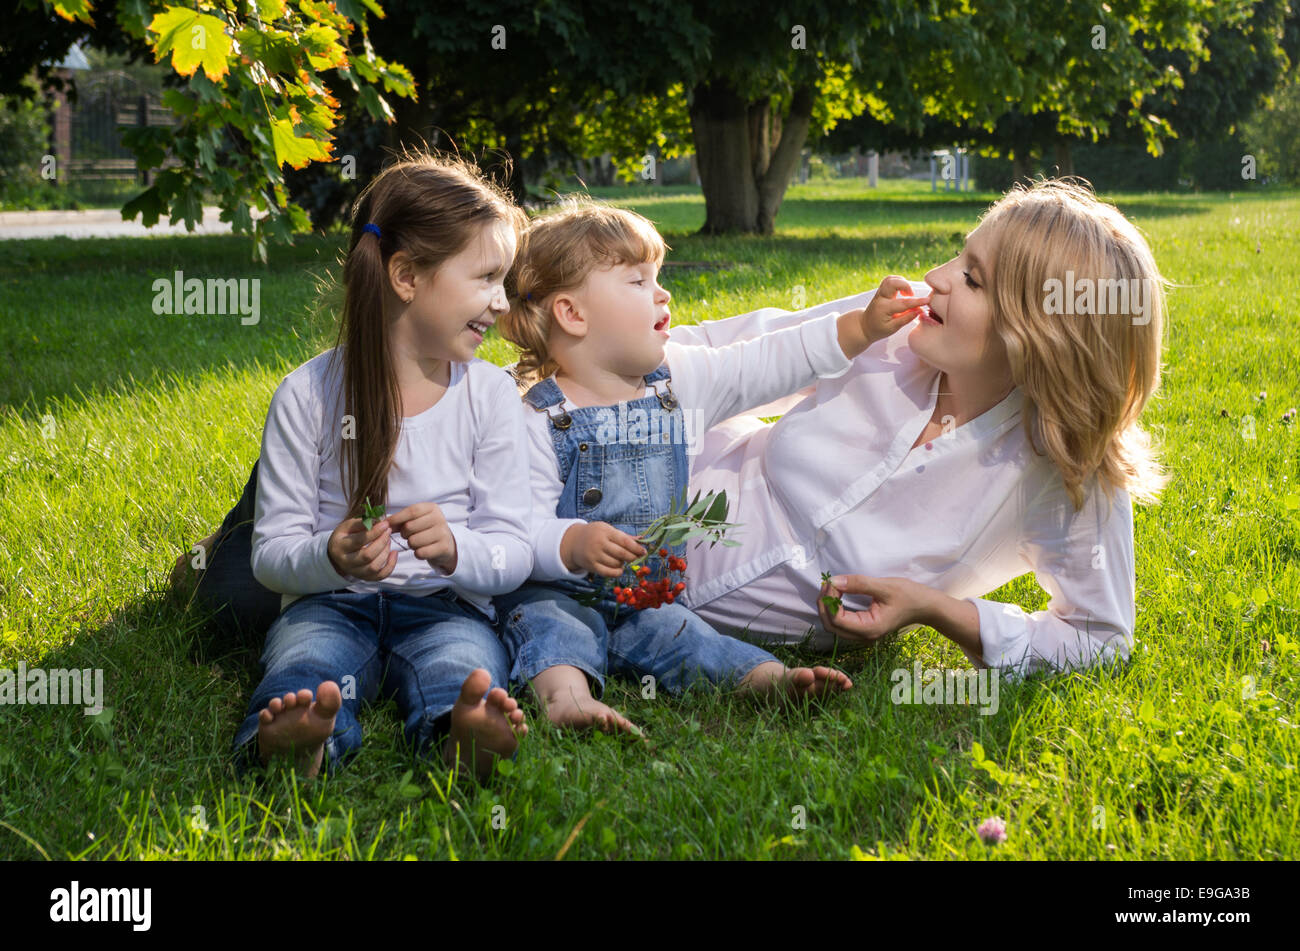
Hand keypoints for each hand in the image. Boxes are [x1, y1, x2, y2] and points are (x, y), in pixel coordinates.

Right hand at [327, 516, 396, 580]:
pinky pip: (380, 576)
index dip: (374, 532)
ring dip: (385, 552)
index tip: (385, 524)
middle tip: (388, 531)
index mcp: (340, 547)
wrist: (338, 554)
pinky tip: (394, 553)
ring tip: (388, 540)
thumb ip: (361, 523)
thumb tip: (379, 520)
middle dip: (382, 542)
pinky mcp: (365, 578)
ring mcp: (355, 572)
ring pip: (374, 567)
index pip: (359, 540)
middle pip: (367, 555)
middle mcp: (346, 562)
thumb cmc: (345, 537)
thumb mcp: (348, 526)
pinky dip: (390, 565)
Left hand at [388, 502, 457, 573]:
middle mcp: (439, 518)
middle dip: (404, 534)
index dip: (397, 518)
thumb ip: (399, 521)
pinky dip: (418, 553)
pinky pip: (420, 552)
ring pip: (413, 541)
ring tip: (417, 542)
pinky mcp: (444, 547)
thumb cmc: (426, 530)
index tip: (386, 524)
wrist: (447, 544)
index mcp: (432, 508)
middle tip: (409, 535)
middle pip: (410, 527)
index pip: (411, 511)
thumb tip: (381, 524)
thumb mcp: (415, 520)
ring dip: (411, 544)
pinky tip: (423, 550)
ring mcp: (443, 533)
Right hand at [561, 521, 645, 575]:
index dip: (636, 548)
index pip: (625, 541)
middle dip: (633, 557)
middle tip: (637, 557)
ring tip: (622, 559)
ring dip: (623, 563)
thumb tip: (642, 540)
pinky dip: (617, 572)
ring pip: (616, 563)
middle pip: (621, 554)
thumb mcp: (608, 530)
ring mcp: (594, 555)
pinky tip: (619, 569)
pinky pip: (608, 573)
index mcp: (605, 531)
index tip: (644, 552)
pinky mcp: (591, 566)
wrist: (574, 541)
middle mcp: (599, 543)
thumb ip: (624, 536)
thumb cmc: (595, 534)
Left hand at [817, 574, 933, 645]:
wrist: (925, 606)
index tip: (831, 583)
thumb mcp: (884, 586)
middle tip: (827, 584)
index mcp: (869, 629)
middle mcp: (864, 636)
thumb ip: (858, 584)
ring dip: (828, 607)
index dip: (829, 601)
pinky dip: (834, 609)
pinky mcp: (864, 628)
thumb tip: (834, 581)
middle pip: (831, 626)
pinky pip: (841, 623)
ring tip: (830, 587)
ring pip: (834, 626)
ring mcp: (863, 634)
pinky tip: (836, 595)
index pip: (837, 620)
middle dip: (824, 605)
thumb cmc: (909, 595)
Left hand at [860, 275, 929, 344]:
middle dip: (906, 286)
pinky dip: (899, 282)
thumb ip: (906, 318)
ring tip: (907, 294)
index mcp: (883, 309)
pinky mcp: (881, 290)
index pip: (903, 303)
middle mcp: (881, 298)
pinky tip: (903, 291)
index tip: (928, 300)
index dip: (917, 301)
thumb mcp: (892, 328)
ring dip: (903, 283)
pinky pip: (890, 280)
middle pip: (892, 283)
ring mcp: (880, 292)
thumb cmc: (878, 329)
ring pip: (891, 279)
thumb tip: (919, 310)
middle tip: (910, 296)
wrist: (864, 325)